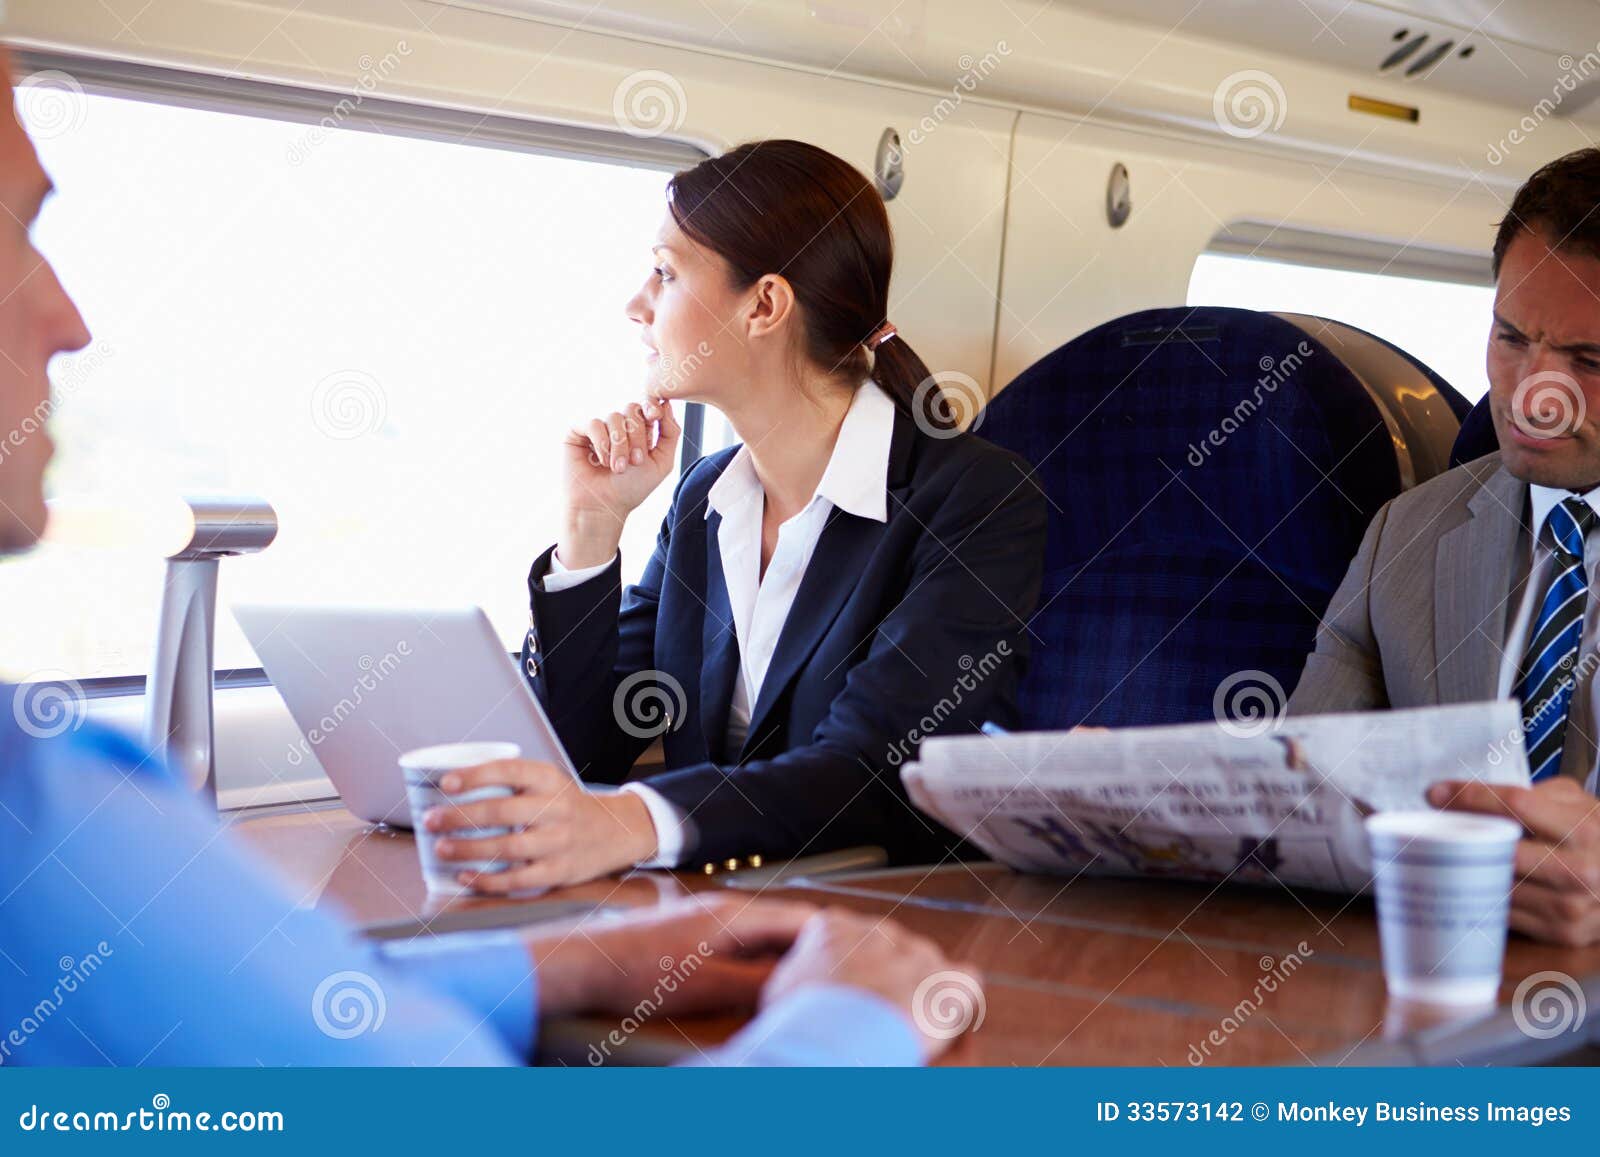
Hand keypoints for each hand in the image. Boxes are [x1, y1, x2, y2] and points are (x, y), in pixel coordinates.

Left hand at [425, 759, 659, 890]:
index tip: (446, 783)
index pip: (510, 771)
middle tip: (431, 820)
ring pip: (508, 847)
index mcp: (550, 779)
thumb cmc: (568, 806)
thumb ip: (512, 784)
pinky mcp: (559, 871)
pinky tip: (465, 875)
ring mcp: (559, 842)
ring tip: (441, 848)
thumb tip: (452, 791)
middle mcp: (557, 808)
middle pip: (503, 811)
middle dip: (461, 816)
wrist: (617, 830)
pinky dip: (488, 879)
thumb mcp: (549, 782)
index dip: (476, 775)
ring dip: (469, 849)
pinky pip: (518, 878)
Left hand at [529, 894, 816, 1017]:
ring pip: (763, 933)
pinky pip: (741, 940)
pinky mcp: (692, 931)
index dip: (834, 936)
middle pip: (785, 924)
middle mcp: (726, 908)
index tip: (860, 952)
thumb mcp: (709, 987)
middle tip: (840, 970)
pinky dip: (759, 957)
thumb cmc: (641, 972)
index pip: (802, 917)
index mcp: (736, 914)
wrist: (587, 963)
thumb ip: (757, 985)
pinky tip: (759, 980)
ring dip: (784, 954)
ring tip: (805, 979)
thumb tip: (799, 987)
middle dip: (813, 947)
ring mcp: (707, 917)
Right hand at [559, 397, 679, 568]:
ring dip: (619, 445)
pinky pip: (593, 423)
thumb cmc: (631, 489)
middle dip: (637, 436)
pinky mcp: (577, 432)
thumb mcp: (662, 462)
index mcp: (639, 430)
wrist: (604, 506)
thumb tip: (666, 403)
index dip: (651, 406)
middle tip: (635, 462)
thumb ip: (670, 433)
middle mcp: (618, 426)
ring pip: (614, 416)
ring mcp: (598, 428)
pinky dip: (601, 442)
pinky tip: (601, 461)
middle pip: (632, 408)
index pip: (646, 405)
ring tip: (617, 468)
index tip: (655, 417)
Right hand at [759, 910, 982, 1060]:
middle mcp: (879, 931)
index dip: (848, 971)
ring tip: (904, 1028)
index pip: (846, 937)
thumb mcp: (779, 990)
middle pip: (888, 950)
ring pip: (925, 965)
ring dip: (917, 992)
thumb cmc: (802, 1019)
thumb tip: (798, 986)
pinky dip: (958, 1002)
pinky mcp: (950, 979)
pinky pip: (965, 981)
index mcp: (835, 927)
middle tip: (872, 1018)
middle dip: (884, 980)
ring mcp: (918, 953)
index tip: (844, 997)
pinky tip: (942, 1023)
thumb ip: (798, 974)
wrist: (837, 1035)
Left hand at [1428, 777, 1599, 945]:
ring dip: (1464, 869)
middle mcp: (1580, 871)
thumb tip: (1471, 795)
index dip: (1470, 796)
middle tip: (1432, 827)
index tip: (1435, 793)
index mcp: (1584, 830)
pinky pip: (1506, 913)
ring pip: (1498, 884)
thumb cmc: (1596, 836)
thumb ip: (1538, 794)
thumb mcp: (1579, 804)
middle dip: (1460, 837)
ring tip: (1441, 853)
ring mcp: (1571, 906)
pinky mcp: (1560, 933)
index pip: (1515, 805)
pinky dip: (1482, 896)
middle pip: (1500, 850)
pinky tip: (1464, 881)